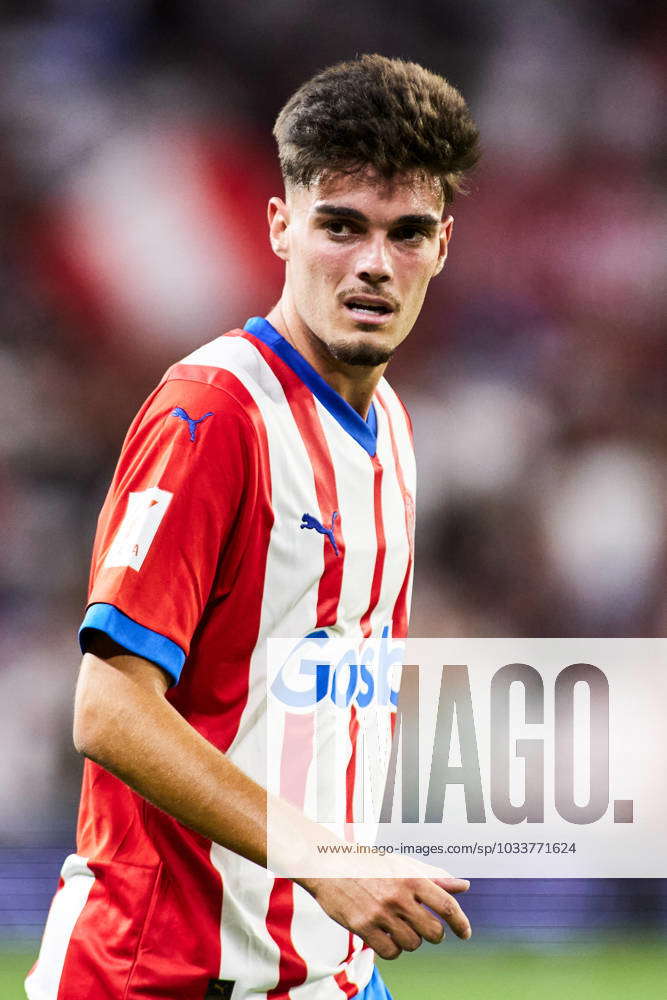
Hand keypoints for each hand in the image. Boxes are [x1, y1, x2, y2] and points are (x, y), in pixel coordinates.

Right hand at [297, 859, 470, 959]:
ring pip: (413, 944)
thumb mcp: (402, 864)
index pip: (446, 905)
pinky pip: (391, 952)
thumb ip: (434, 877)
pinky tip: (387, 936)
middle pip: (433, 931)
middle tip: (427, 929)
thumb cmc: (369, 864)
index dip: (460, 922)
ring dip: (411, 940)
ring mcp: (380, 913)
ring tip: (400, 927)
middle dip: (434, 934)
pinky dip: (394, 949)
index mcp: (411, 877)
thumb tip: (464, 886)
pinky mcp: (363, 927)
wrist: (328, 864)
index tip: (465, 933)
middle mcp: (398, 895)